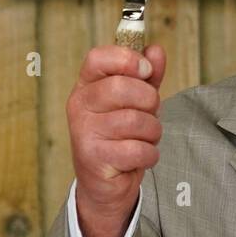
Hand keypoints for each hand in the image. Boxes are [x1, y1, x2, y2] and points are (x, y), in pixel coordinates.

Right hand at [66, 43, 166, 236]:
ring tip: (145, 138)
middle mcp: (80, 105)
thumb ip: (147, 77)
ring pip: (135, 121)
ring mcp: (84, 132)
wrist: (106, 185)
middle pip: (122, 87)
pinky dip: (149, 155)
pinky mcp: (94, 158)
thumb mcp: (137, 103)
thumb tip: (155, 51)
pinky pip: (137, 149)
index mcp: (87, 86)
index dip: (127, 59)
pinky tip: (140, 157)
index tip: (146, 70)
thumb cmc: (121, 138)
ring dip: (152, 132)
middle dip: (149, 101)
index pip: (98, 58)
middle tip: (151, 113)